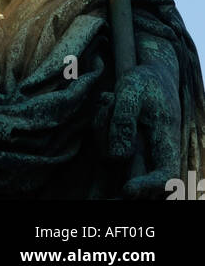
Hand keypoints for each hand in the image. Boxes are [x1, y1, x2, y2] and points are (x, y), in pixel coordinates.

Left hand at [106, 54, 182, 198]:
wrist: (150, 76)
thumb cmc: (146, 82)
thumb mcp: (133, 90)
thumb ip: (124, 120)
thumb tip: (118, 156)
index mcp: (166, 141)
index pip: (165, 175)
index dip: (147, 186)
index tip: (126, 189)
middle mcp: (153, 153)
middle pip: (129, 169)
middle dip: (107, 136)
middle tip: (108, 101)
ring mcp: (137, 151)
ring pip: (109, 157)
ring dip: (101, 127)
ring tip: (110, 98)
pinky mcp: (121, 146)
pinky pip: (102, 145)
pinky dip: (99, 125)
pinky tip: (107, 102)